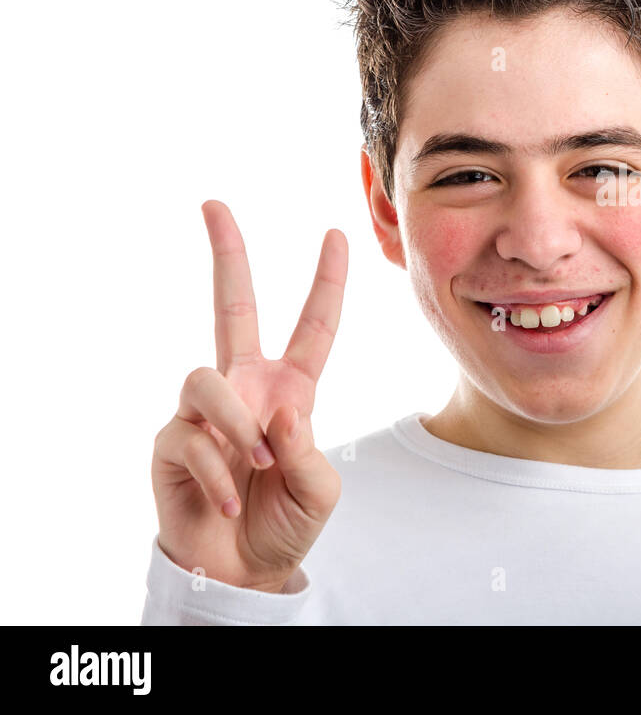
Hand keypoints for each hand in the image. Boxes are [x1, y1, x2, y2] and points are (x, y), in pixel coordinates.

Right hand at [151, 200, 347, 591]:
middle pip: (230, 305)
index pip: (313, 326)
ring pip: (206, 379)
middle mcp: (245, 387)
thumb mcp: (321, 488)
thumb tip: (278, 412)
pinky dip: (219, 470)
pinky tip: (231, 497)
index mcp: (291, 389)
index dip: (326, 282)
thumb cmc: (285, 521)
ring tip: (258, 465)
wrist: (243, 570)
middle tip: (215, 204)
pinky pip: (191, 436)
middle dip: (226, 254)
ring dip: (236, 425)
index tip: (335, 234)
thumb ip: (309, 448)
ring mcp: (204, 411)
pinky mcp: (171, 441)